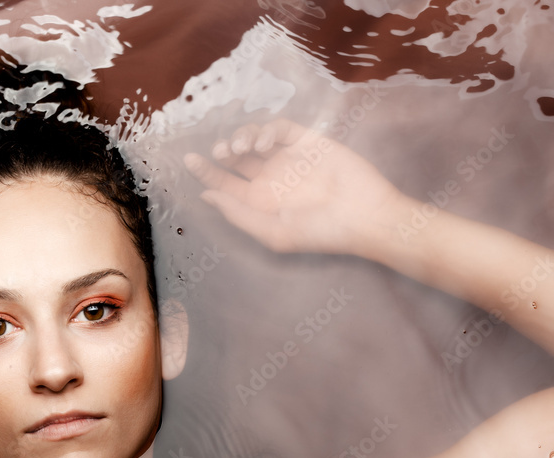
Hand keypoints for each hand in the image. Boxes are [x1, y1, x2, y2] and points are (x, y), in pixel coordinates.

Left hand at [184, 119, 406, 255]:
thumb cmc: (320, 233)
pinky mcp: (308, 142)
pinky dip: (267, 131)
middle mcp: (271, 179)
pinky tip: (264, 144)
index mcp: (259, 203)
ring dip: (241, 138)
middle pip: (235, 158)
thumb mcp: (272, 232)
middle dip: (222, 151)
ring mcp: (289, 160)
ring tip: (241, 149)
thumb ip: (237, 213)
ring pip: (254, 139)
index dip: (205, 172)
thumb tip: (206, 195)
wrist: (364, 217)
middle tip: (220, 153)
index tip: (189, 160)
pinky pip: (280, 128)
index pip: (224, 183)